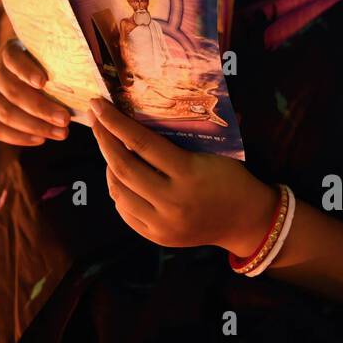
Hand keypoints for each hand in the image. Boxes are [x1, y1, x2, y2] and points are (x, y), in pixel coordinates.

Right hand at [0, 39, 70, 145]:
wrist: (26, 73)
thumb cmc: (46, 65)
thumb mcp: (50, 58)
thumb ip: (60, 66)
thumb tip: (85, 85)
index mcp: (9, 52)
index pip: (14, 59)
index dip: (27, 71)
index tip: (44, 82)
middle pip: (14, 92)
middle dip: (41, 108)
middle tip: (65, 119)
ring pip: (6, 114)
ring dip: (35, 126)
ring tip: (61, 133)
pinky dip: (20, 138)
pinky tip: (41, 140)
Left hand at [89, 97, 276, 253]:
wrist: (246, 221)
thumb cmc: (231, 178)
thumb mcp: (212, 152)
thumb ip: (179, 137)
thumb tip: (143, 110)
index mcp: (188, 174)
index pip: (141, 143)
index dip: (115, 122)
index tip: (98, 105)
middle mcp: (172, 202)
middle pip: (123, 168)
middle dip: (103, 140)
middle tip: (95, 120)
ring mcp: (162, 224)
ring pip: (118, 191)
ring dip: (108, 166)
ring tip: (109, 148)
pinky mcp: (156, 237)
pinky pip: (124, 211)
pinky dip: (117, 190)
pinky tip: (120, 176)